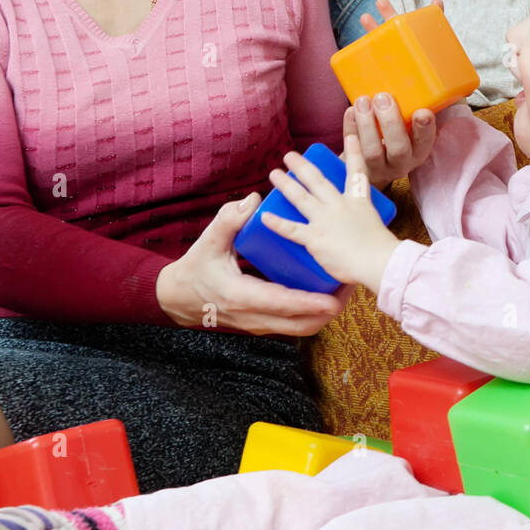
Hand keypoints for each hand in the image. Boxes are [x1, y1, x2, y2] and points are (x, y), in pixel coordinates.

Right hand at [155, 193, 351, 333]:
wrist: (179, 298)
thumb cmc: (196, 267)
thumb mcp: (208, 241)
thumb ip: (228, 219)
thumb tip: (253, 200)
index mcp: (242, 296)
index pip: (283, 304)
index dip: (311, 303)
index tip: (335, 297)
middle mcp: (255, 317)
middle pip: (302, 325)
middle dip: (329, 310)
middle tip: (350, 286)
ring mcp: (260, 324)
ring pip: (301, 328)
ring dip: (324, 314)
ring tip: (343, 289)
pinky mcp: (263, 323)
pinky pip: (294, 324)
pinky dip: (312, 313)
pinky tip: (324, 293)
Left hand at [261, 134, 400, 292]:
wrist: (379, 262)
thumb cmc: (382, 249)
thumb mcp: (376, 222)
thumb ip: (364, 219)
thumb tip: (356, 224)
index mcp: (357, 201)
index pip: (356, 171)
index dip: (353, 152)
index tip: (350, 137)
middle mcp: (339, 205)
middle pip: (317, 180)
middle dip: (302, 166)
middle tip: (289, 156)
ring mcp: (325, 220)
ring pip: (301, 198)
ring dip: (286, 185)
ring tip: (274, 174)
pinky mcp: (315, 238)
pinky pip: (292, 229)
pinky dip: (277, 223)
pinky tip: (264, 216)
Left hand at [346, 0, 440, 186]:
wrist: (382, 154)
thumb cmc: (407, 113)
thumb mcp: (423, 93)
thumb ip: (427, 56)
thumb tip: (436, 6)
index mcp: (424, 142)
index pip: (429, 138)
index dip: (426, 128)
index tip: (422, 112)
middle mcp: (405, 156)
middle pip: (399, 146)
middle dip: (390, 122)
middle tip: (383, 96)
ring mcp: (380, 161)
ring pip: (372, 151)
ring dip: (366, 125)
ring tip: (362, 100)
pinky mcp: (359, 159)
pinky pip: (352, 148)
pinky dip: (349, 128)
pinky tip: (348, 110)